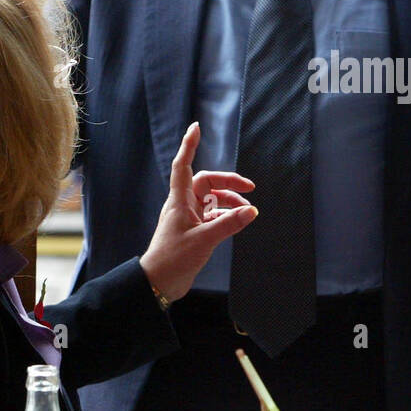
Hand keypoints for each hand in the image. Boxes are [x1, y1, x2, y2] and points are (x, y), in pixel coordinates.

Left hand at [139, 122, 256, 303]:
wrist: (159, 282)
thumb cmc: (173, 259)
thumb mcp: (205, 239)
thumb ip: (229, 223)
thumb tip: (251, 210)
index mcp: (180, 201)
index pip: (184, 165)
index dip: (189, 145)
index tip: (196, 128)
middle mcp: (183, 205)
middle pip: (207, 182)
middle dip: (229, 182)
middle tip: (251, 188)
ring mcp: (188, 218)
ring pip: (212, 200)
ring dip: (229, 201)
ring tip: (246, 210)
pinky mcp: (193, 231)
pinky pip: (212, 215)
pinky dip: (226, 215)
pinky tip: (237, 221)